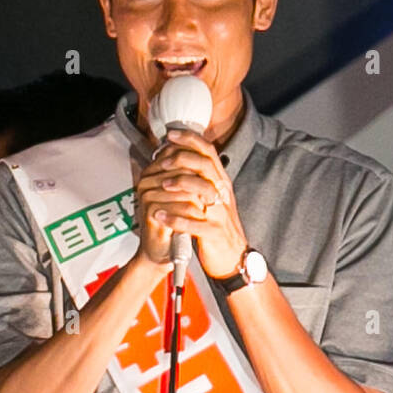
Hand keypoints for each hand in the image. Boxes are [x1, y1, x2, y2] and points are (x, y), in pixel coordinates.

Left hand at [134, 128, 247, 279]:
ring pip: (202, 190)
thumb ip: (199, 180)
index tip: (170, 134)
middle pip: (205, 165)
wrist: (233, 257)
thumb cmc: (217, 226)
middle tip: (162, 161)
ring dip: (180, 184)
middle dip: (182, 159)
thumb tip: (178, 158)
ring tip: (161, 186)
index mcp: (220, 183)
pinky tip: (159, 216)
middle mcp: (222, 193)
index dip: (190, 140)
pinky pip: (194, 224)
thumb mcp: (212, 199)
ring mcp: (220, 213)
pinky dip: (175, 219)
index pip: (208, 152)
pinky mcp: (214, 233)